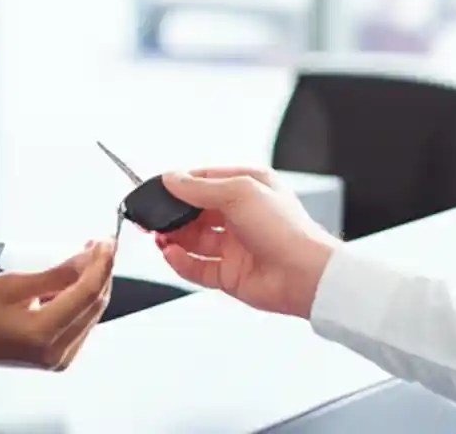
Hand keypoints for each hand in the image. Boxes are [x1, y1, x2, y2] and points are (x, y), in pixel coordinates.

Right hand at [0, 240, 114, 370]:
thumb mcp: (13, 284)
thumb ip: (56, 274)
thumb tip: (87, 260)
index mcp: (42, 336)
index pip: (87, 294)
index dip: (101, 264)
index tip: (106, 242)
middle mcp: (55, 354)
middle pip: (94, 306)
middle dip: (100, 273)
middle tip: (100, 244)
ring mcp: (56, 359)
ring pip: (90, 315)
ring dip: (92, 285)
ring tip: (88, 257)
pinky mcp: (54, 358)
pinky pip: (79, 324)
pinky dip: (81, 300)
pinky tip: (76, 280)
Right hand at [155, 167, 338, 318]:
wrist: (305, 275)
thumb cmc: (285, 230)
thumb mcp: (239, 193)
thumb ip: (200, 188)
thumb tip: (172, 179)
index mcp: (248, 188)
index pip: (204, 181)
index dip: (180, 184)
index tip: (158, 187)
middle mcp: (240, 216)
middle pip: (195, 212)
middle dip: (171, 214)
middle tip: (150, 216)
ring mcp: (234, 246)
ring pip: (193, 240)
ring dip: (172, 237)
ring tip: (157, 235)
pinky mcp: (230, 274)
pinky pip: (197, 267)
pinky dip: (181, 261)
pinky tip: (170, 254)